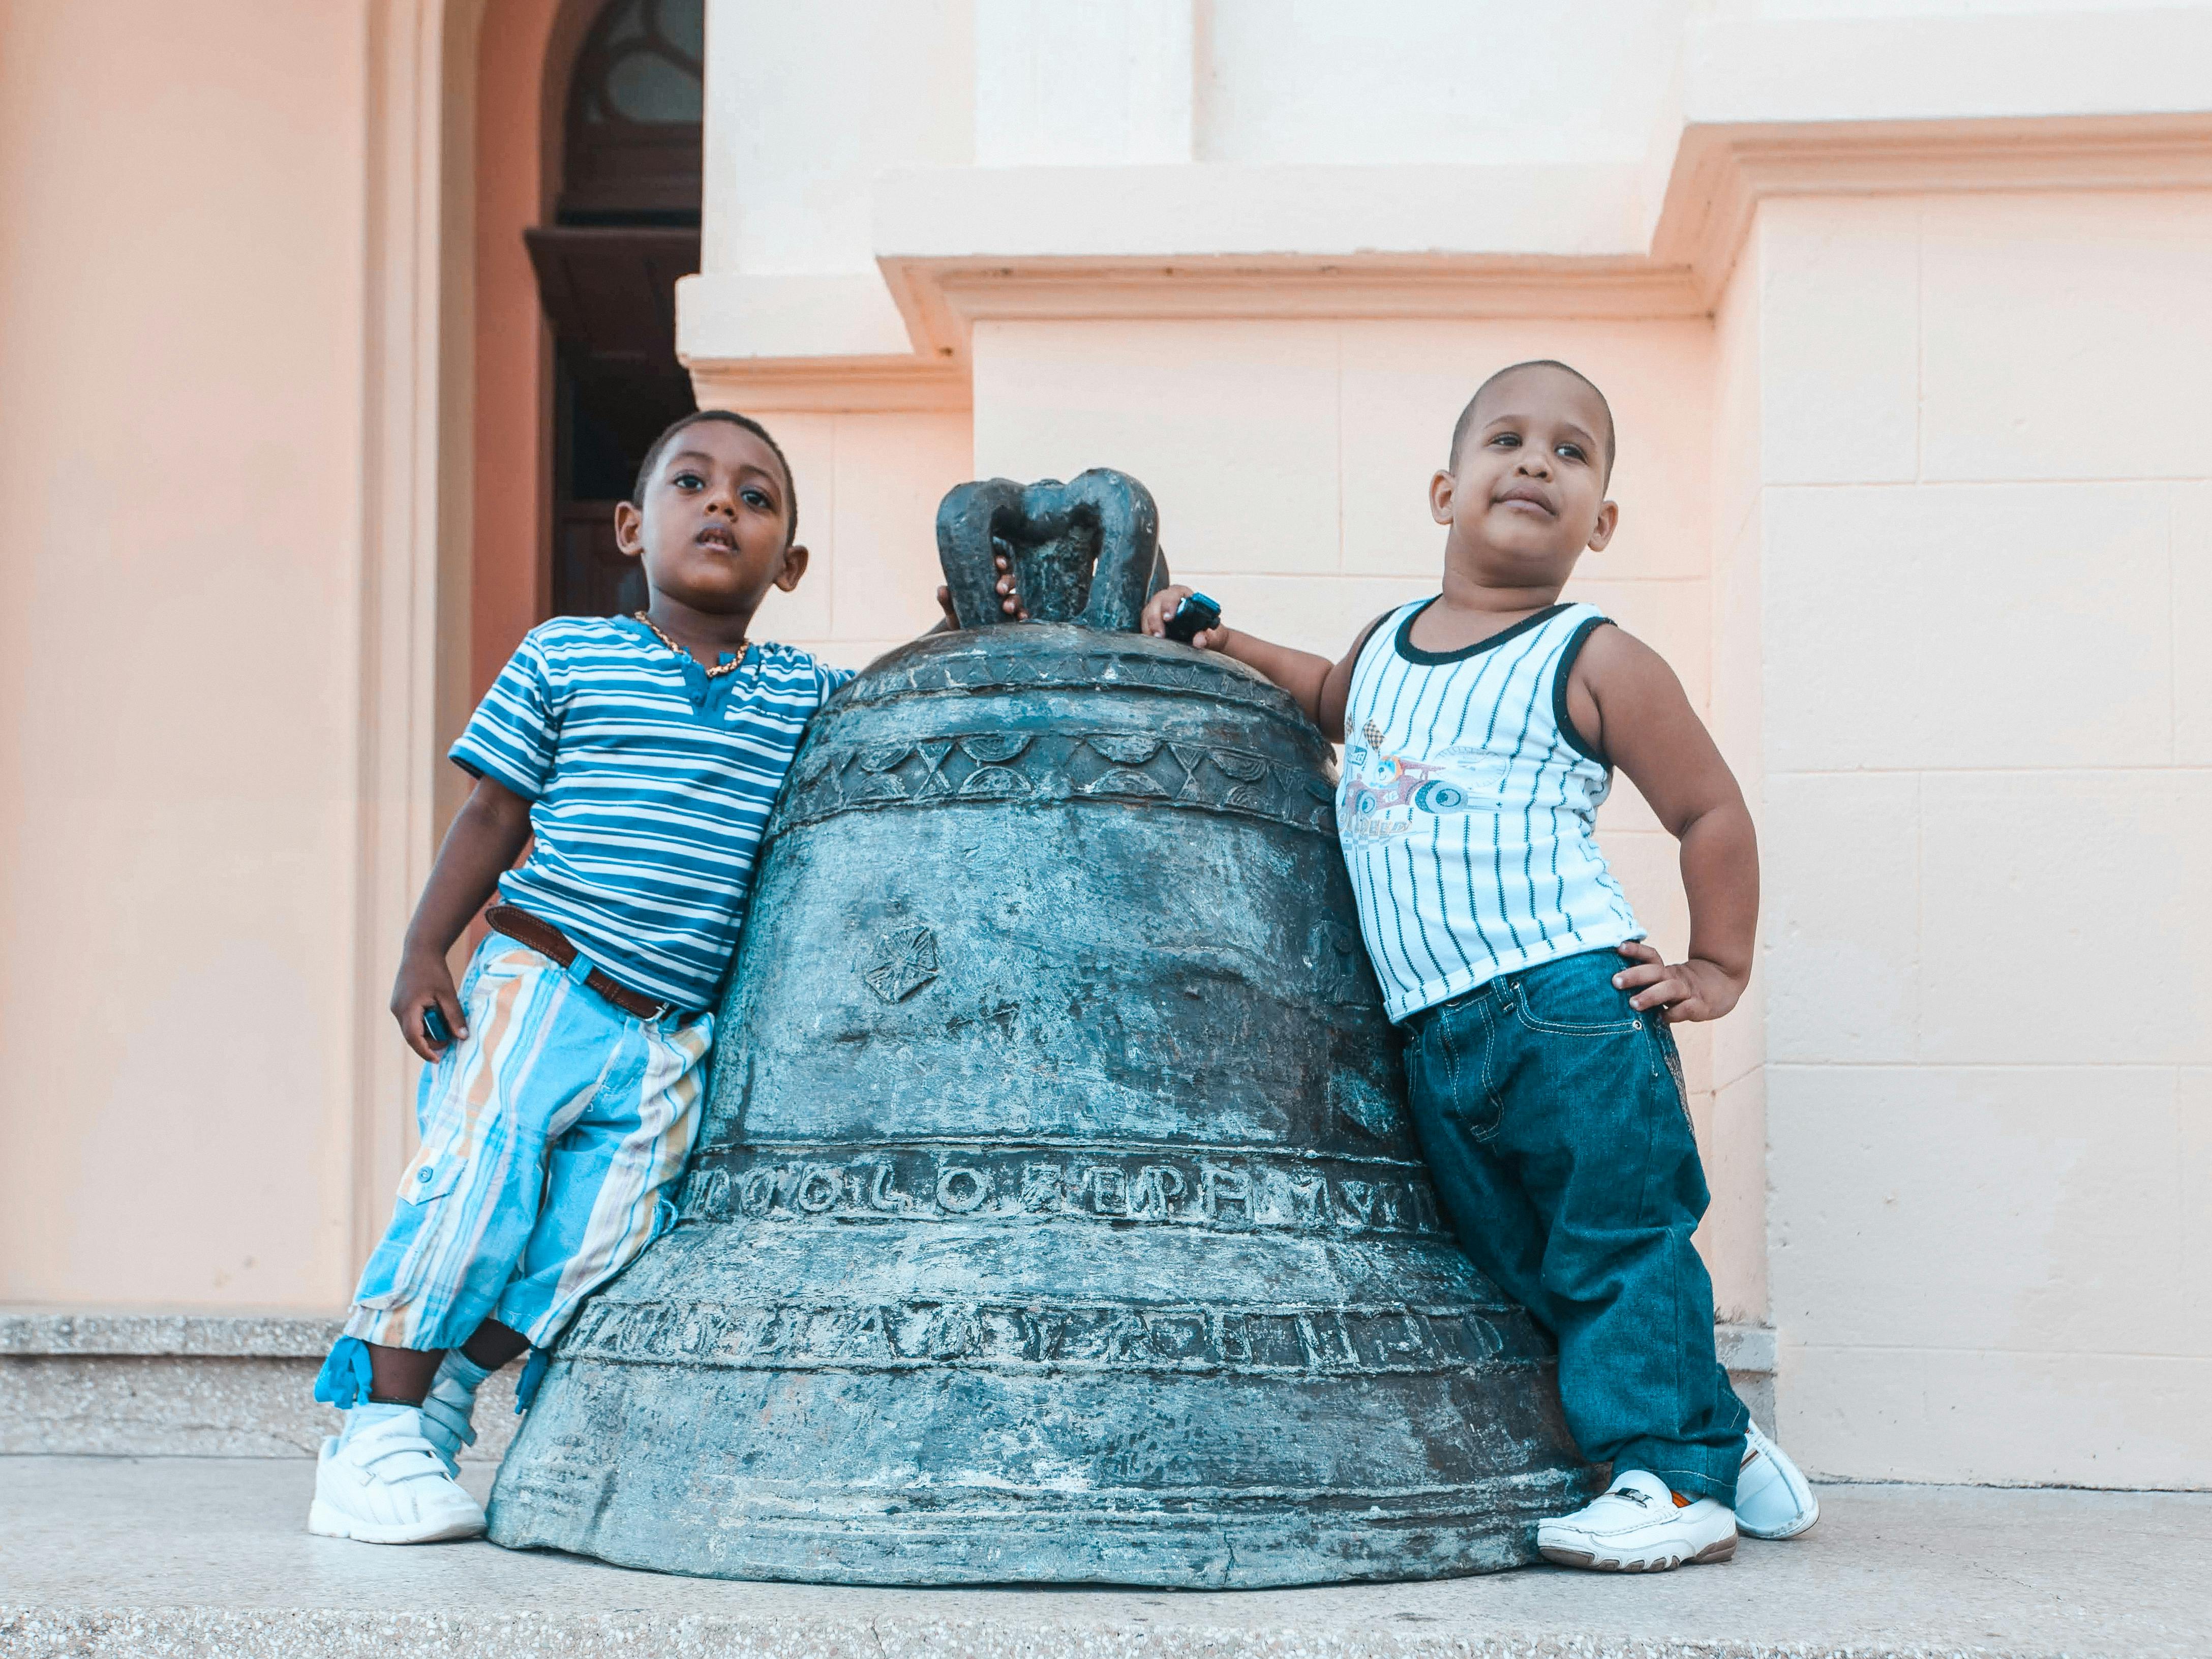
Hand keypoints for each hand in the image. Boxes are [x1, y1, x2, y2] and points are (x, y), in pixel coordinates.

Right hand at [391, 949, 467, 1062]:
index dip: (426, 1051)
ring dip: (426, 1032)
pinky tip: (435, 1018)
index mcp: (407, 1009)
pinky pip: (410, 1019)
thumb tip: (463, 1037)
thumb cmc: (434, 971)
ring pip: (410, 1028)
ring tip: (444, 1029)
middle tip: (448, 1042)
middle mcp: (397, 1009)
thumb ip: (454, 1016)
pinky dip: (422, 1023)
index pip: (414, 1038)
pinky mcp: (399, 1002)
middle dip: (429, 1042)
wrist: (420, 950)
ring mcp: (396, 1005)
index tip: (438, 1060)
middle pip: (412, 1035)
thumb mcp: (448, 994)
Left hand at [935, 552, 1024, 627]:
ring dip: (1014, 601)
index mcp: (988, 579)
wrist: (963, 635)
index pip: (998, 565)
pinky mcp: (1013, 619)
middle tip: (999, 590)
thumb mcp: (952, 608)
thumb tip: (942, 590)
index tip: (998, 563)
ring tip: (1007, 608)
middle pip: (1010, 579)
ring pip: (1017, 597)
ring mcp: (1009, 604)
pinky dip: (1024, 614)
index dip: (1001, 561)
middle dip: (1007, 582)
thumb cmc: (960, 615)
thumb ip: (947, 599)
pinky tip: (1021, 617)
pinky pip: (1023, 614)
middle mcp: (1001, 590)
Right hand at [1141, 584, 1228, 650]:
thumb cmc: (1210, 632)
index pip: (1174, 593)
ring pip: (1148, 613)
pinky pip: (1145, 624)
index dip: (1170, 604)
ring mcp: (1159, 610)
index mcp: (1185, 596)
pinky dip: (1147, 632)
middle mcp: (1170, 600)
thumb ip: (1209, 637)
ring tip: (1156, 640)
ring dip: (1150, 627)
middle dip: (1156, 617)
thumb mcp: (1215, 636)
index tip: (1169, 618)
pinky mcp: (1153, 622)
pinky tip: (1153, 642)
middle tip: (1160, 634)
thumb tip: (1199, 640)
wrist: (1207, 640)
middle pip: (1157, 602)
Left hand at [1612, 939, 1743, 1023]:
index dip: (1636, 951)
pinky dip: (1674, 1013)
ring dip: (1651, 995)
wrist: (1725, 985)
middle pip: (1655, 972)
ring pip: (1669, 989)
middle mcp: (1675, 978)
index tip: (1618, 947)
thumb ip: (1648, 982)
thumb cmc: (1686, 988)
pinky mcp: (1702, 1006)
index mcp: (1666, 971)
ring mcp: (1689, 992)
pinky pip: (1687, 1008)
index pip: (1650, 957)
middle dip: (1635, 975)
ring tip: (1633, 1003)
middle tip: (1615, 981)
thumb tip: (1615, 984)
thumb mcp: (1668, 980)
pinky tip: (1661, 1018)